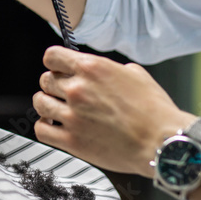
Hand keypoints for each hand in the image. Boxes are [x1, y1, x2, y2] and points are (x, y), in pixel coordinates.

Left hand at [32, 46, 196, 174]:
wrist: (161, 142)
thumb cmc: (155, 111)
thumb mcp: (136, 74)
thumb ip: (110, 68)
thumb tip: (103, 71)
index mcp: (91, 68)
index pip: (51, 56)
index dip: (54, 62)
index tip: (58, 68)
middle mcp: (78, 89)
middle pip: (45, 79)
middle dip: (54, 85)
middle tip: (64, 93)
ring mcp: (72, 116)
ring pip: (40, 103)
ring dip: (47, 104)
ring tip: (57, 109)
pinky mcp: (72, 141)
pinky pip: (41, 129)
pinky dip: (45, 126)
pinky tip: (54, 126)